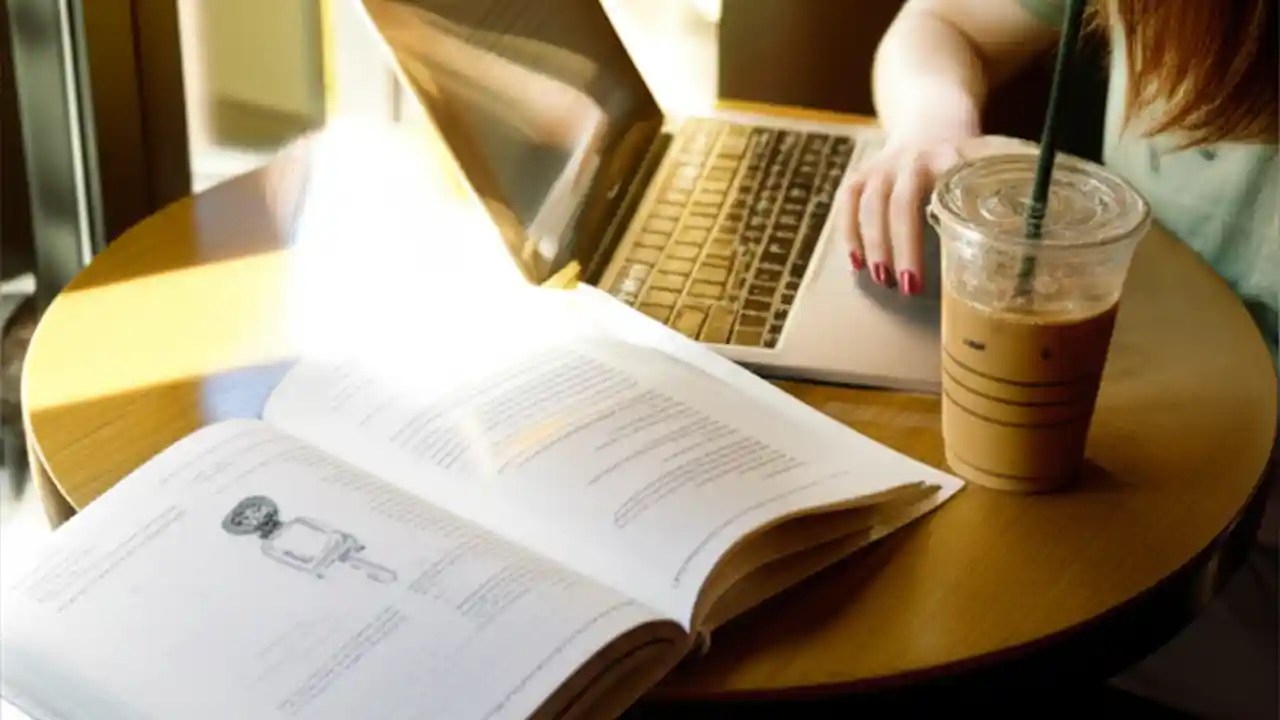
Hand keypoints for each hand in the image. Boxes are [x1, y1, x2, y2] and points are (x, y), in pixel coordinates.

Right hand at [837, 133, 1034, 293]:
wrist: (929, 114)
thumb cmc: (968, 152)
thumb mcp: (996, 155)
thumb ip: (1017, 176)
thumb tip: (1059, 208)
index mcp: (951, 155)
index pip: (947, 184)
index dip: (946, 214)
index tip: (955, 245)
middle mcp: (912, 158)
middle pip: (901, 202)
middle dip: (904, 246)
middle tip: (911, 287)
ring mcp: (883, 166)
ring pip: (870, 203)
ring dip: (874, 243)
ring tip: (882, 280)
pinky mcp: (862, 173)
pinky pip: (847, 202)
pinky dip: (848, 232)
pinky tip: (856, 263)